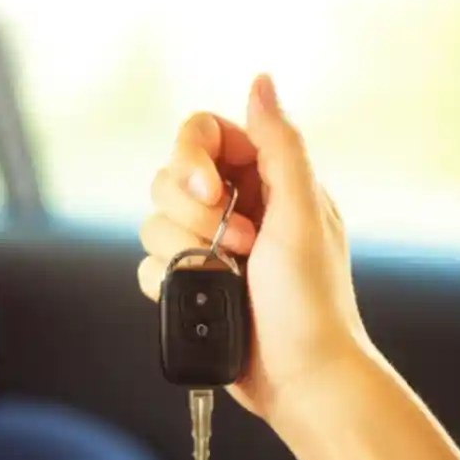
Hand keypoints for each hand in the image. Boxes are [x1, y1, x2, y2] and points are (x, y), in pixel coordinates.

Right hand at [137, 75, 374, 422]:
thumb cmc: (313, 302)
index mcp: (267, 178)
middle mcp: (234, 205)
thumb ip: (280, 144)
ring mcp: (208, 244)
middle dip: (191, 214)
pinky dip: (169, 283)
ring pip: (151, 221)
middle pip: (167, 176)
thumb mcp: (302, 214)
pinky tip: (205, 298)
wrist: (302, 379)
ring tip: (228, 277)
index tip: (211, 194)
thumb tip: (260, 81)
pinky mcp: (189, 282)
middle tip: (239, 245)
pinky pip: (147, 265)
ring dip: (183, 251)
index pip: (201, 133)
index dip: (191, 159)